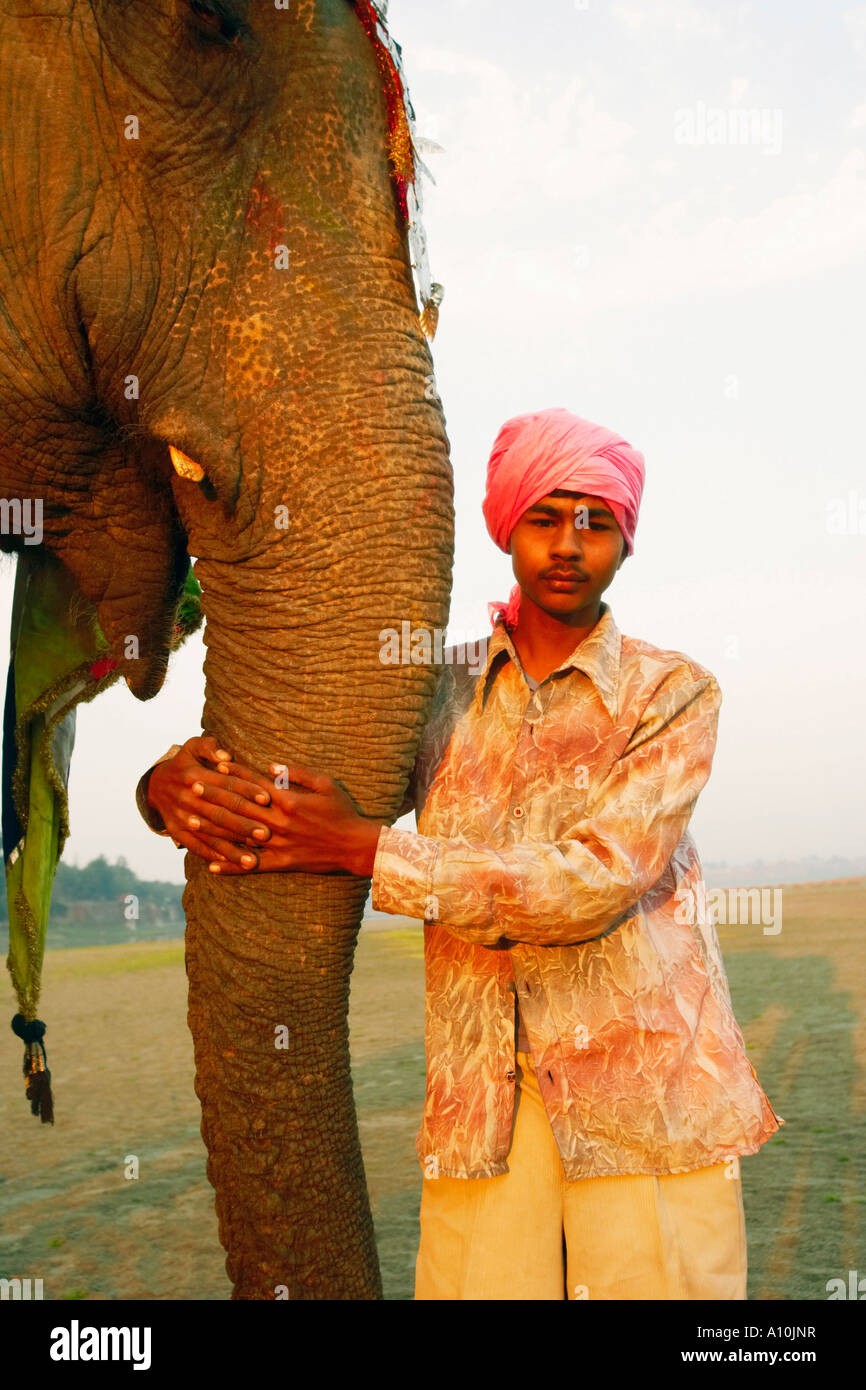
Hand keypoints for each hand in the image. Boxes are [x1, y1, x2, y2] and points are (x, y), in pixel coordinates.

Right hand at [146, 735, 275, 866]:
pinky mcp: (176, 832)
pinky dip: (212, 855)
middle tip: (266, 834)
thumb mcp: (192, 747)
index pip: (226, 784)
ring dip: (232, 847)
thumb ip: (209, 747)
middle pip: (220, 813)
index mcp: (195, 776)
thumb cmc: (184, 764)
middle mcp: (188, 798)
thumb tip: (226, 757)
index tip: (266, 798)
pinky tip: (229, 863)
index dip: (247, 790)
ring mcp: (181, 817)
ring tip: (252, 859)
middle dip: (244, 824)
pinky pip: (196, 846)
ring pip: (210, 834)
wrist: (155, 786)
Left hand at [202, 762, 384, 876]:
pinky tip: (211, 866)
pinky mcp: (282, 863)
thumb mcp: (326, 784)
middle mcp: (279, 822)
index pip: (254, 783)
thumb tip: (270, 765)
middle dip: (214, 795)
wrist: (357, 846)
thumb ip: (298, 773)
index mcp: (289, 800)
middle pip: (239, 806)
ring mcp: (278, 844)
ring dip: (213, 827)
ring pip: (239, 835)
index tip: (213, 765)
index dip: (233, 773)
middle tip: (191, 786)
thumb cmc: (343, 812)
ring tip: (190, 820)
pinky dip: (231, 866)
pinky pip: (252, 865)